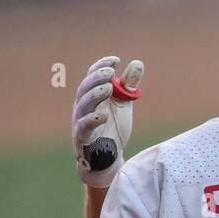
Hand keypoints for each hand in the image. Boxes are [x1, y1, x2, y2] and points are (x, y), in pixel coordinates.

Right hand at [72, 55, 143, 188]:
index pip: (92, 76)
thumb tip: (138, 63)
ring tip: (108, 87)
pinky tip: (104, 115)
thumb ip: (129, 86)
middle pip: (85, 88)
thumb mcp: (123, 104)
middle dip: (97, 77)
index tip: (116, 60)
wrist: (109, 158)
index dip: (101, 66)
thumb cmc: (113, 128)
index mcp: (91, 96)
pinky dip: (92, 120)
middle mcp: (83, 106)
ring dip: (95, 94)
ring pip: (83, 104)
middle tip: (110, 72)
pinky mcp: (82, 137)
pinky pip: (84, 127)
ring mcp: (81, 121)